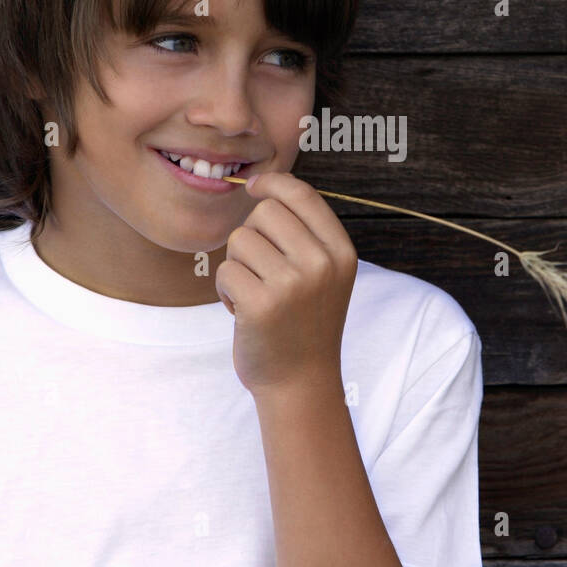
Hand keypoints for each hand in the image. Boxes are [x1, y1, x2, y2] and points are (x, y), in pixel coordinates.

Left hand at [215, 171, 358, 397]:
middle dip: (252, 235)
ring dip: (237, 265)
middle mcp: (322, 264)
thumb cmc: (304, 323)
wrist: (301, 383)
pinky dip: (225, 290)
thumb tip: (268, 186)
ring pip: (241, 240)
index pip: (303, 195)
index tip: (254, 187)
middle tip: (259, 270)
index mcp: (341, 252)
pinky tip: (242, 311)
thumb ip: (305, 233)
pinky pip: (225, 270)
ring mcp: (293, 285)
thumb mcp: (324, 274)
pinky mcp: (261, 305)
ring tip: (254, 293)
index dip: (273, 183)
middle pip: (265, 213)